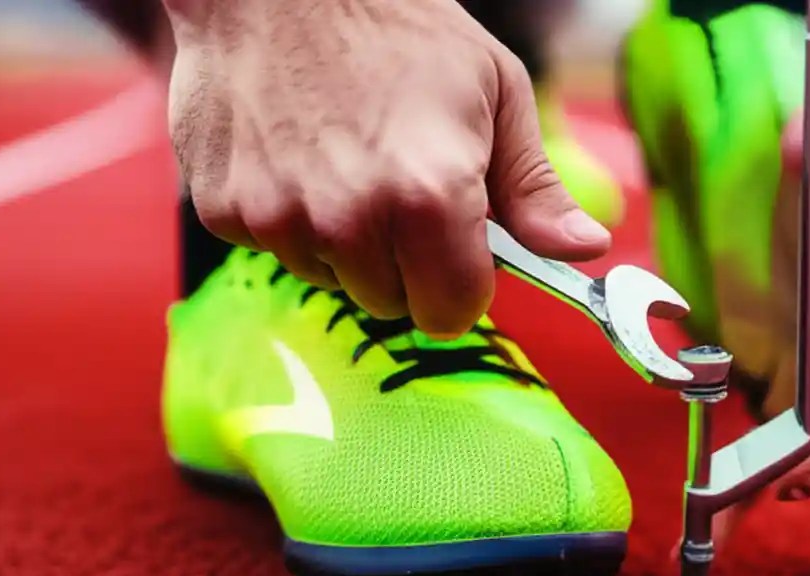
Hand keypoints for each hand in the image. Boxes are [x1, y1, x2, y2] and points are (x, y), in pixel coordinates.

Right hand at [162, 0, 610, 335]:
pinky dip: (285, 215)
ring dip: (342, 241)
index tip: (456, 252)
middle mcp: (350, 220)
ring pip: (329, 277)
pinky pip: (271, 246)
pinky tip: (293, 152)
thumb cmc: (398, 26)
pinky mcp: (223, 209)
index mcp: (430, 197)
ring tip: (341, 159)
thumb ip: (535, 188)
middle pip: (390, 303)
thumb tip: (586, 250)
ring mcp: (278, 218)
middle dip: (402, 264)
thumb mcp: (494, 92)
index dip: (462, 285)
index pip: (453, 312)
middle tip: (396, 190)